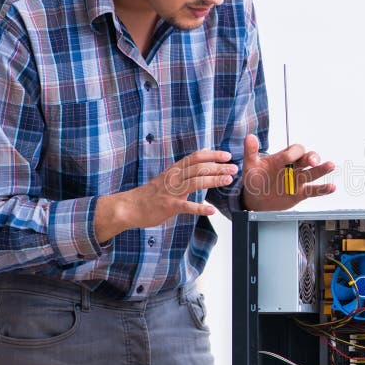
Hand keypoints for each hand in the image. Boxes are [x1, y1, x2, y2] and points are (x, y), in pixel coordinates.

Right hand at [95, 149, 237, 241]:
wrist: (130, 206)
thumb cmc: (151, 194)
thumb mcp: (167, 178)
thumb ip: (183, 174)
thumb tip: (200, 168)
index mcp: (175, 170)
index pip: (196, 157)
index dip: (212, 155)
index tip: (227, 155)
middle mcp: (174, 177)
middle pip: (199, 167)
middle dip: (218, 167)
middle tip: (234, 168)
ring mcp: (171, 191)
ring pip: (195, 182)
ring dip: (213, 180)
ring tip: (228, 181)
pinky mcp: (169, 206)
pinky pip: (187, 206)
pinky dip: (200, 208)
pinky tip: (211, 210)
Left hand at [241, 134, 335, 210]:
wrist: (256, 199)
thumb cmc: (255, 179)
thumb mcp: (251, 166)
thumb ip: (251, 152)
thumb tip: (249, 137)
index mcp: (283, 158)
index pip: (293, 150)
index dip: (291, 154)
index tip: (286, 159)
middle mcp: (294, 167)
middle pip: (307, 157)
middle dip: (311, 158)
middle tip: (312, 161)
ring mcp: (298, 180)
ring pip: (313, 173)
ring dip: (322, 169)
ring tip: (330, 165)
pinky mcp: (301, 193)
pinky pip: (314, 190)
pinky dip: (323, 189)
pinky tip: (331, 187)